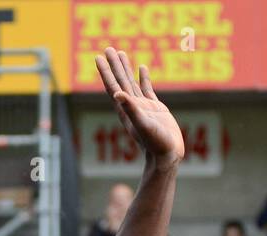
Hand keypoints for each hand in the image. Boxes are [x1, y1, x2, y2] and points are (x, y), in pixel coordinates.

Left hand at [94, 48, 184, 166]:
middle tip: (108, 49)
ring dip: (125, 69)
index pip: (112, 87)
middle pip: (120, 81)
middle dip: (114, 65)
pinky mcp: (155, 109)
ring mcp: (143, 107)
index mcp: (125, 110)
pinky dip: (143, 78)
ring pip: (132, 83)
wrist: (168, 156)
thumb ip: (130, 109)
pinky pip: (147, 89)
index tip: (98, 57)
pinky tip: (142, 67)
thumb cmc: (155, 143)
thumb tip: (117, 94)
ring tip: (121, 53)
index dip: (105, 72)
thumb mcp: (142, 124)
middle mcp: (131, 107)